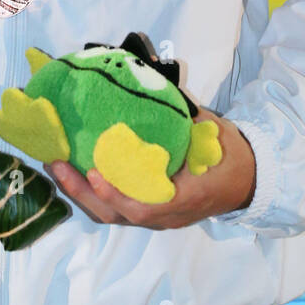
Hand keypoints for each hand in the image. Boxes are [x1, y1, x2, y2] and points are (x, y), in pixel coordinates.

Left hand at [44, 107, 256, 229]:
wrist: (249, 179)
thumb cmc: (230, 155)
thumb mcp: (213, 133)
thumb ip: (184, 117)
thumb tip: (153, 87)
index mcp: (185, 197)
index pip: (144, 207)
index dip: (116, 193)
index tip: (94, 171)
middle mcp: (166, 215)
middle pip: (117, 215)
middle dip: (82, 192)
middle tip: (56, 162)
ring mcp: (157, 217)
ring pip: (112, 214)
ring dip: (81, 192)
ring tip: (56, 163)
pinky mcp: (149, 211)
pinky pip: (116, 207)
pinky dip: (92, 192)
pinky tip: (74, 170)